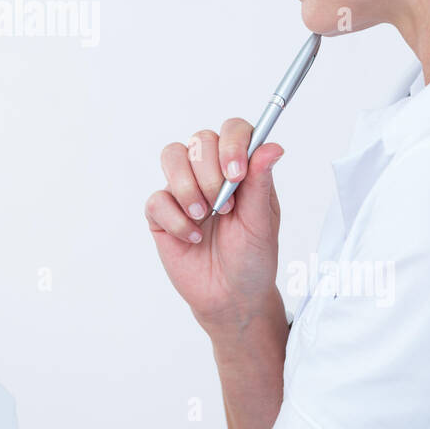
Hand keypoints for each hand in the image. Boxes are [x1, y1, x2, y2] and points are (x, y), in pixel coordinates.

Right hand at [146, 120, 283, 332]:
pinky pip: (157, 199)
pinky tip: (192, 238)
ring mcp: (183, 190)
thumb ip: (260, 183)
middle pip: (200, 140)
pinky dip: (176, 220)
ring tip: (204, 217)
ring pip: (172, 156)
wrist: (230, 298)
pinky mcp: (161, 213)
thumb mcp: (262, 223)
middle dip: (210, 173)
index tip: (236, 173)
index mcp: (240, 169)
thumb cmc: (252, 259)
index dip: (232, 143)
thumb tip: (272, 146)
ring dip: (187, 187)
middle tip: (223, 207)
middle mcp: (210, 173)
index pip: (233, 131)